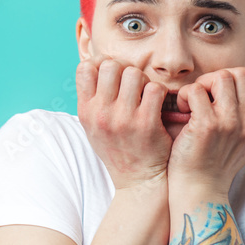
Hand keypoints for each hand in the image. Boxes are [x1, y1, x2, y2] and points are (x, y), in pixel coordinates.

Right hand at [76, 55, 171, 189]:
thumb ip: (92, 98)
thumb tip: (95, 64)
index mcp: (85, 111)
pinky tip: (158, 104)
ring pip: (135, 73)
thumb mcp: (93, 127)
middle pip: (112, 65)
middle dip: (125, 71)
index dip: (101, 65)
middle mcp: (101, 114)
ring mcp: (124, 119)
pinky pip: (154, 89)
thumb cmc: (117, 147)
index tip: (113, 76)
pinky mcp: (147, 124)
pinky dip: (159, 92)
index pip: (85, 67)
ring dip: (144, 80)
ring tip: (146, 95)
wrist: (137, 180)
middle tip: (133, 86)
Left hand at [167, 68, 244, 194]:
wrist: (200, 189)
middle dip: (218, 79)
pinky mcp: (207, 125)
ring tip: (193, 103)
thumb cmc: (216, 160)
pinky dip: (184, 96)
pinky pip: (195, 90)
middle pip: (239, 73)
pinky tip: (183, 111)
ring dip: (201, 85)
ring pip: (219, 76)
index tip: (222, 96)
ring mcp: (230, 123)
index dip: (237, 81)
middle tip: (204, 97)